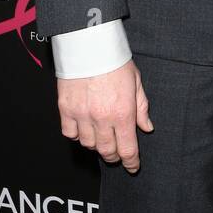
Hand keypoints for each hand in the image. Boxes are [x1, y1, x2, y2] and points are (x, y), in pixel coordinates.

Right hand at [57, 59, 153, 173]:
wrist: (89, 45)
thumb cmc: (115, 61)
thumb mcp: (136, 83)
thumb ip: (141, 108)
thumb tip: (147, 128)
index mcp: (123, 113)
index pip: (127, 149)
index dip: (131, 162)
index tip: (133, 167)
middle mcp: (102, 118)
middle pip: (107, 151)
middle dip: (114, 156)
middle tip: (117, 154)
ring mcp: (82, 115)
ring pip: (88, 144)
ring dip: (96, 146)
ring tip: (101, 139)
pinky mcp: (65, 109)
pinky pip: (70, 133)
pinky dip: (77, 135)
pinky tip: (84, 129)